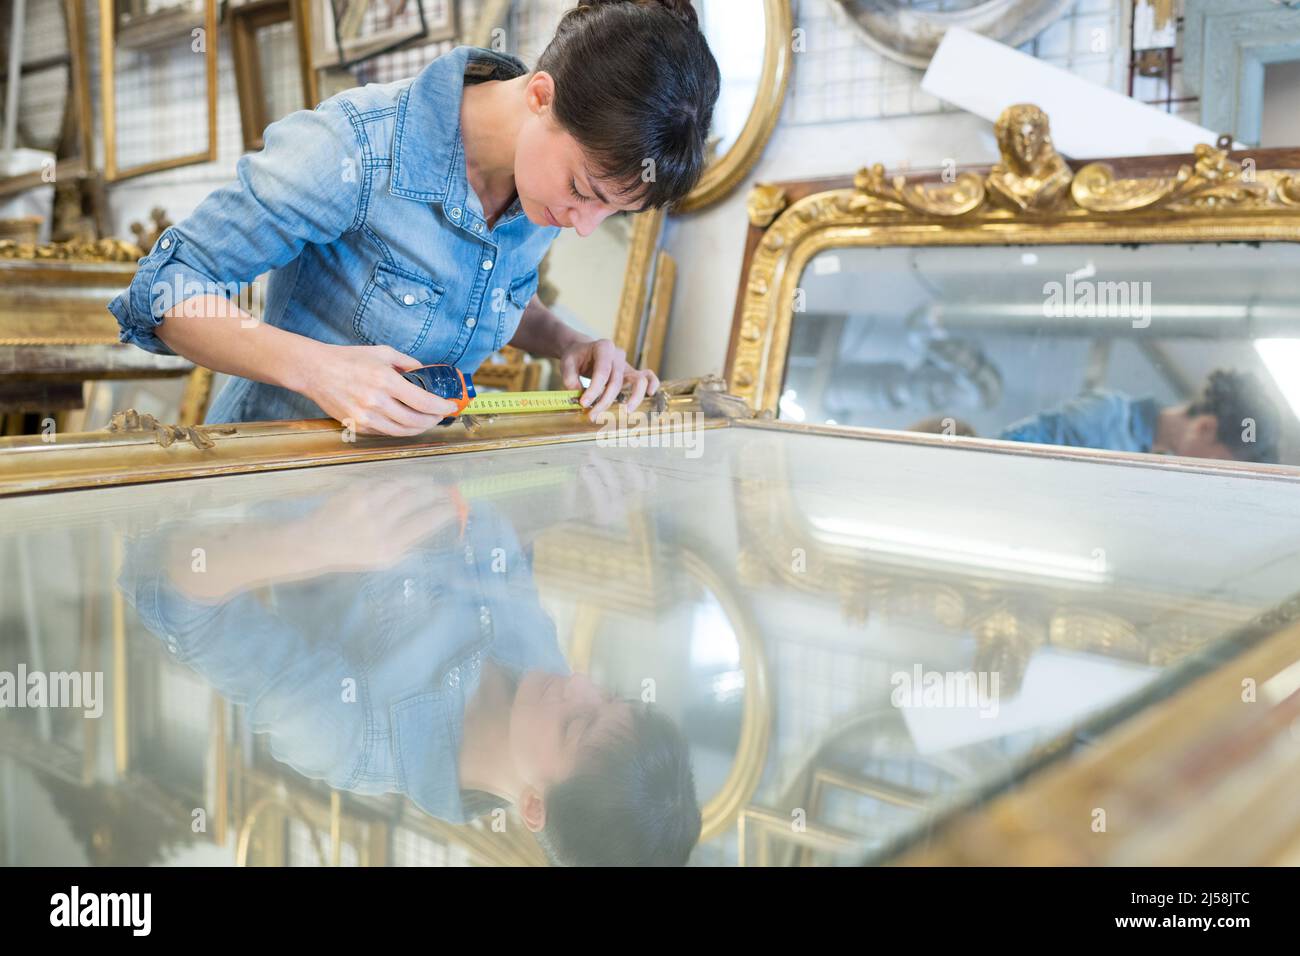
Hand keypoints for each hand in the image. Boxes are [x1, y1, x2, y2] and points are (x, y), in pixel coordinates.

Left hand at [298, 477, 461, 570]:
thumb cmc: (354, 553)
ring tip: (430, 484)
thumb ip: (408, 542)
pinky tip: (407, 482)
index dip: (444, 511)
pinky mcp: (355, 491)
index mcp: (388, 547)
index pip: (425, 523)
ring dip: (420, 483)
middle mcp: (378, 526)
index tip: (455, 507)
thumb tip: (435, 520)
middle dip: (436, 493)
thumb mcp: (383, 559)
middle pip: (416, 500)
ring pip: (402, 486)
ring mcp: (365, 505)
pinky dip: (400, 481)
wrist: (315, 542)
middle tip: (447, 491)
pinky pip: (384, 482)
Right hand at [303, 343, 459, 436]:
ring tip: (427, 421)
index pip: (424, 402)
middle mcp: (377, 401)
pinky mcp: (357, 426)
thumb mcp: (383, 353)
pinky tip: (406, 422)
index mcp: (386, 381)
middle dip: (434, 420)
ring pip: (403, 431)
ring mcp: (366, 417)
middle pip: (416, 421)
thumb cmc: (349, 359)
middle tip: (440, 415)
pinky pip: (386, 432)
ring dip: (420, 428)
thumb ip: (408, 363)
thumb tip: (427, 372)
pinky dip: (400, 429)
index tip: (451, 406)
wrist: (315, 371)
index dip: (442, 407)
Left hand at [559, 338, 659, 422]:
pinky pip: (648, 376)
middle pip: (617, 381)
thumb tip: (577, 391)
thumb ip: (569, 375)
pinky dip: (652, 384)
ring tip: (625, 412)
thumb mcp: (567, 362)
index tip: (583, 403)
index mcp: (604, 348)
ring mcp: (627, 364)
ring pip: (638, 380)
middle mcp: (618, 355)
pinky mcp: (631, 374)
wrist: (584, 352)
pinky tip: (650, 395)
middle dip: (605, 401)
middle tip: (592, 416)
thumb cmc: (576, 357)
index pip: (602, 371)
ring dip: (634, 398)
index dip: (594, 390)